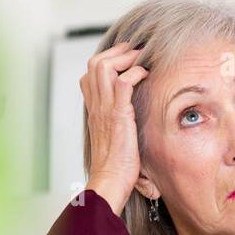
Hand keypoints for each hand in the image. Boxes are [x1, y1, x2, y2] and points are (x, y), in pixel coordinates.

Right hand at [81, 40, 148, 215]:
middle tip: (133, 51)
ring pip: (104, 67)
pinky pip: (123, 83)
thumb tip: (131, 130)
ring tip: (140, 59)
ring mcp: (106, 110)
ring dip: (124, 58)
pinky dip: (135, 73)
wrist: (108, 183)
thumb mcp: (114, 144)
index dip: (105, 62)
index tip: (123, 60)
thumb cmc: (114, 171)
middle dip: (115, 52)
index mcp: (95, 112)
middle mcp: (97, 107)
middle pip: (94, 64)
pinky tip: (145, 76)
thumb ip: (119, 131)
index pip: (89, 76)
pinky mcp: (118, 115)